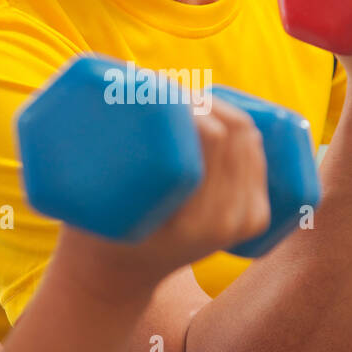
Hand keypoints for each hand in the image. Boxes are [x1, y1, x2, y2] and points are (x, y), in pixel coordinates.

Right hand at [61, 96, 270, 291]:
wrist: (117, 278)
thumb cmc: (92, 229)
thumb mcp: (91, 195)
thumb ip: (96, 144)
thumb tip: (111, 74)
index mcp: (188, 220)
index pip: (213, 136)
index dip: (194, 100)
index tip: (162, 88)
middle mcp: (223, 224)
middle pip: (237, 132)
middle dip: (209, 100)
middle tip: (172, 92)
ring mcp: (241, 224)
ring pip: (251, 142)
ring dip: (227, 111)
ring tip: (191, 103)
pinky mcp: (251, 221)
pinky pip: (260, 164)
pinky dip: (246, 136)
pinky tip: (227, 120)